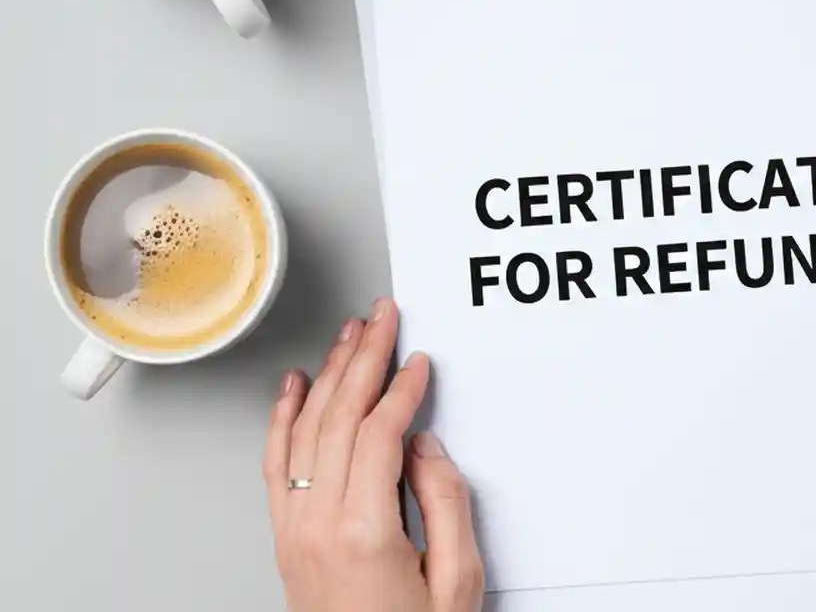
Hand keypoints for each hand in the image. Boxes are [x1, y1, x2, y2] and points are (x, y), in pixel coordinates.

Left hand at [263, 299, 483, 611]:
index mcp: (364, 531)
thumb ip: (444, 504)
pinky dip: (281, 417)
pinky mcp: (285, 538)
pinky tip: (292, 386)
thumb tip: (425, 447)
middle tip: (381, 317)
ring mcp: (294, 530)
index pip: (379, 433)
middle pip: (337, 416)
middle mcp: (318, 524)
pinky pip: (274, 463)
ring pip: (304, 430)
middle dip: (363, 357)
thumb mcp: (457, 582)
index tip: (418, 361)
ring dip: (327, 374)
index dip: (402, 389)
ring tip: (347, 335)